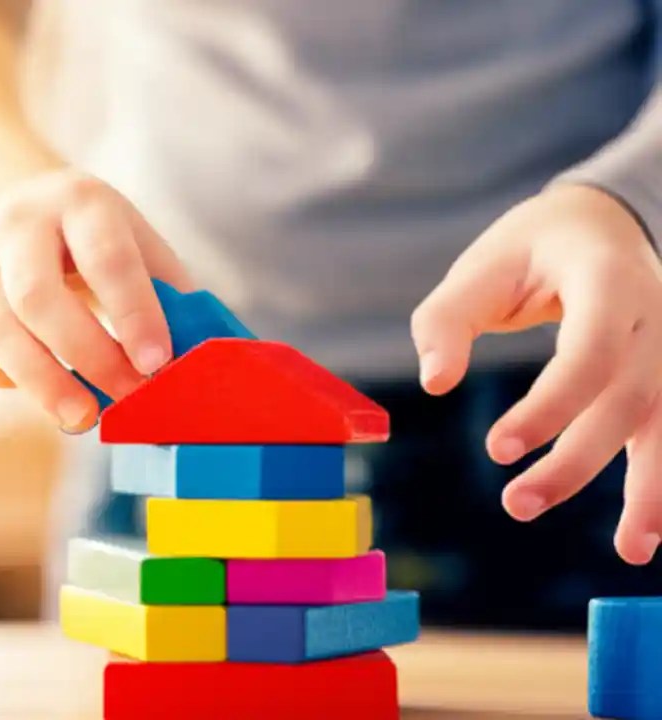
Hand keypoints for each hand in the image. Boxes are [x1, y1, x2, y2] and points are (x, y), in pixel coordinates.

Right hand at [0, 169, 191, 431]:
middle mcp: (16, 222)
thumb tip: (204, 369)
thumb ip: (171, 300)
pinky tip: (31, 387)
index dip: (134, 314)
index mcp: (80, 200)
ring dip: (41, 382)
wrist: (22, 208)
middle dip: (85, 356)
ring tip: (83, 419)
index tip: (157, 365)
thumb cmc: (100, 243)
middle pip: (36, 296)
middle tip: (125, 398)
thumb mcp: (141, 247)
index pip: (107, 257)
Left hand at [413, 184, 661, 563]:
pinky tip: (649, 533)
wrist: (603, 223)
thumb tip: (435, 383)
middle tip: (515, 504)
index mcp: (608, 279)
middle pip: (629, 400)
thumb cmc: (528, 251)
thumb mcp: (479, 268)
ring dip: (654, 492)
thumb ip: (446, 322)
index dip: (550, 407)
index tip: (495, 449)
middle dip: (576, 461)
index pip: (590, 352)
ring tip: (630, 551)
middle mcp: (659, 313)